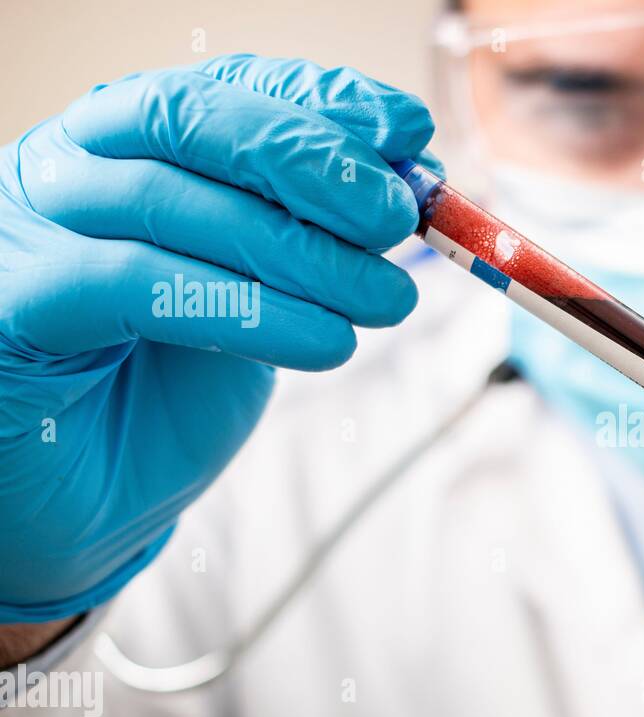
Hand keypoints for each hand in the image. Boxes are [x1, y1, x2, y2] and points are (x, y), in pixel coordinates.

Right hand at [0, 54, 433, 622]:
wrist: (92, 503)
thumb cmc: (174, 391)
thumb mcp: (265, 299)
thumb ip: (315, 239)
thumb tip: (406, 191)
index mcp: (132, 145)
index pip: (228, 89)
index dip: (323, 100)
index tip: (408, 132)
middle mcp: (71, 166)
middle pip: (190, 120)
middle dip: (311, 161)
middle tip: (395, 216)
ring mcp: (31, 228)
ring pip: (167, 201)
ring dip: (299, 252)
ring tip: (386, 300)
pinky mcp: (14, 303)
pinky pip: (133, 285)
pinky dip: (246, 311)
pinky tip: (325, 343)